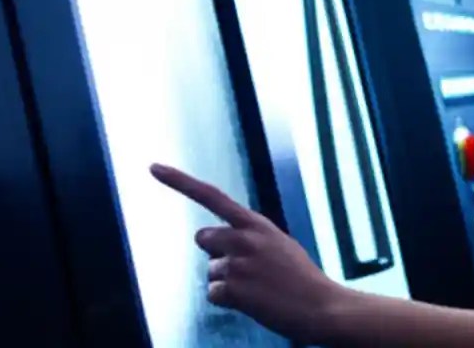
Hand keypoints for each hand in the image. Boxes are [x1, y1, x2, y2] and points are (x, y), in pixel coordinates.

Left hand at [150, 163, 342, 342]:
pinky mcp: (232, 290)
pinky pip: (213, 294)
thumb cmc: (302, 279)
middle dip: (216, 252)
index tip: (152, 167)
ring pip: (210, 271)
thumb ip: (252, 237)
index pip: (212, 196)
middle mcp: (244, 238)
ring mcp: (237, 263)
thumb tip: (219, 243)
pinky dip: (228, 302)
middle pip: (203, 238)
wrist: (321, 307)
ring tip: (258, 289)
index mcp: (257, 224)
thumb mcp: (280, 244)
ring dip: (227, 282)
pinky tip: (253, 302)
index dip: (180, 181)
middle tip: (245, 267)